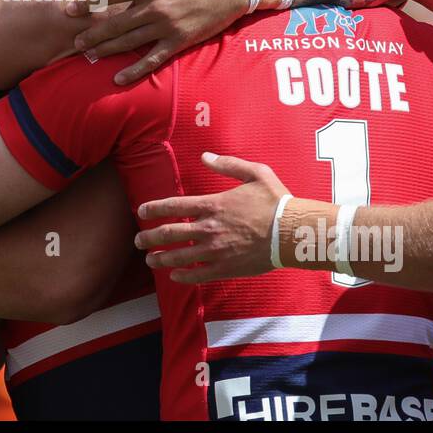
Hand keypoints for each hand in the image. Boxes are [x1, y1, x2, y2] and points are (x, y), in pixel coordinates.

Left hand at [65, 0, 247, 83]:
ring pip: (129, 42)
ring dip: (106, 50)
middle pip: (114, 23)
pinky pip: (153, 59)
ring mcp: (167, 26)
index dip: (87, 3)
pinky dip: (135, 71)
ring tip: (88, 55)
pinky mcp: (180, 41)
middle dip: (92, 34)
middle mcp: (155, 7)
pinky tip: (119, 79)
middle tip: (74, 41)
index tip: (69, 10)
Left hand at [134, 152, 292, 283]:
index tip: (141, 211)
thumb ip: (228, 164)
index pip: (173, 206)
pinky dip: (183, 276)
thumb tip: (205, 156)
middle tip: (138, 240)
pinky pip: (198, 275)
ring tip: (149, 260)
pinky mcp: (226, 268)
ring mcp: (216, 250)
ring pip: (179, 256)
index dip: (153, 208)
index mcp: (213, 204)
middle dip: (149, 237)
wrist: (294, 233)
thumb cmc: (277, 201)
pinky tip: (173, 276)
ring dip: (160, 258)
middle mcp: (209, 228)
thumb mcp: (255, 173)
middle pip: (169, 233)